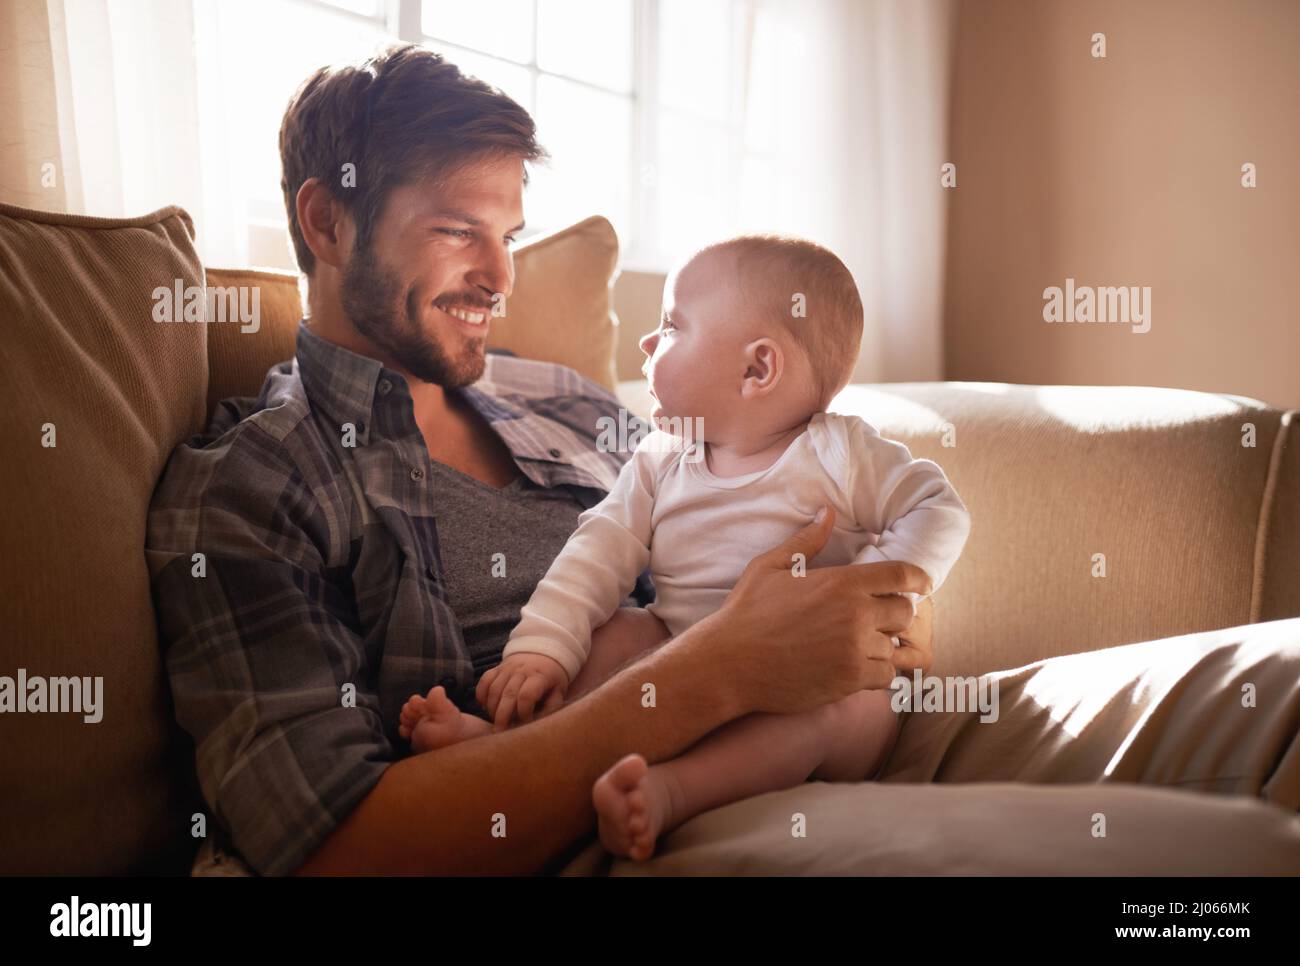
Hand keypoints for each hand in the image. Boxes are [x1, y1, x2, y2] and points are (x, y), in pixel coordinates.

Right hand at [475, 653, 569, 731]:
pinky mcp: (496, 668)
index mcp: (540, 676)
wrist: (543, 655)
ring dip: (492, 708)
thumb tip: (537, 722)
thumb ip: (551, 707)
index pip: (527, 695)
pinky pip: (484, 681)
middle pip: (508, 694)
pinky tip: (485, 707)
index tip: (526, 722)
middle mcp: (522, 670)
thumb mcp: (559, 691)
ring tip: (496, 721)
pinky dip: (481, 696)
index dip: (524, 712)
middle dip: (502, 716)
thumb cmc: (552, 679)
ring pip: (494, 689)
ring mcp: (507, 668)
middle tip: (500, 732)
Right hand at [706, 505, 932, 716]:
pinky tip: (856, 666)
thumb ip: (806, 540)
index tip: (920, 585)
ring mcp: (856, 650)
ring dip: (882, 645)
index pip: (903, 575)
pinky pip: (886, 676)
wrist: (729, 663)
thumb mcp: (770, 566)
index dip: (917, 579)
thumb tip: (827, 512)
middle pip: (905, 612)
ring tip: (861, 644)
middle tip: (876, 618)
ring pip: (895, 646)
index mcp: (842, 583)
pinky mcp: (851, 680)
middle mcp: (856, 615)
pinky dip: (877, 672)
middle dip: (894, 613)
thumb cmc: (746, 612)